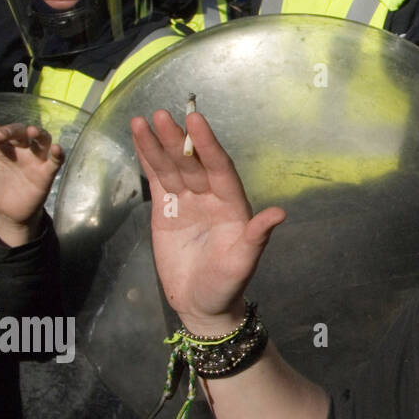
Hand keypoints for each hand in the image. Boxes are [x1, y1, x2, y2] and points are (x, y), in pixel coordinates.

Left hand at [0, 113, 64, 245]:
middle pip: (19, 131)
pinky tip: (56, 148)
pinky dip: (58, 153)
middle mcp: (19, 147)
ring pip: (41, 139)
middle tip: (0, 134)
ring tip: (31, 131)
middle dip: (10, 130)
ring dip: (38, 133)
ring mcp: (34, 159)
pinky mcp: (46, 172)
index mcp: (0, 144)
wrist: (4, 211)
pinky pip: (56, 160)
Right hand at [131, 110, 284, 333]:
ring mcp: (188, 201)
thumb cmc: (227, 283)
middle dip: (177, 140)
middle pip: (193, 163)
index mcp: (233, 204)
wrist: (202, 303)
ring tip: (144, 120)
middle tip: (163, 115)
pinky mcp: (167, 209)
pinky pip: (158, 179)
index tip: (196, 121)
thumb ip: (257, 237)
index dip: (208, 145)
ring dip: (158, 144)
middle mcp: (211, 196)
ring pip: (173, 167)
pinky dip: (148, 159)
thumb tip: (279, 213)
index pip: (219, 168)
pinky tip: (139, 137)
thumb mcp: (243, 262)